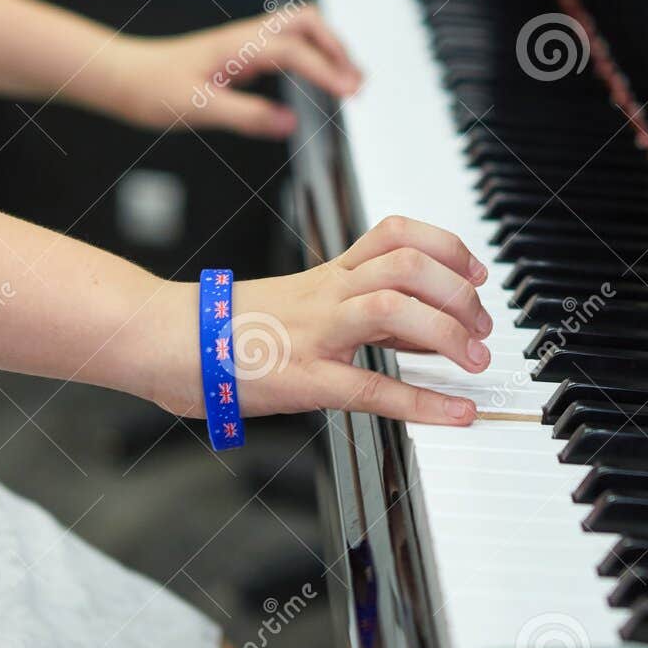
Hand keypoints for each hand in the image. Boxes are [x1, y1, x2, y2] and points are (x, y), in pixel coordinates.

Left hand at [100, 2, 363, 137]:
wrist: (125, 76)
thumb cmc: (152, 89)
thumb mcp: (197, 109)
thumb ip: (246, 116)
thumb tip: (289, 123)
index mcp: (238, 47)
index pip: (296, 52)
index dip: (327, 71)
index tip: (350, 95)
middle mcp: (246, 37)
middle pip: (308, 23)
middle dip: (339, 49)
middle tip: (356, 84)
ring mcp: (246, 43)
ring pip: (301, 30)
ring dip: (329, 50)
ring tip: (350, 82)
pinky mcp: (243, 53)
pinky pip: (288, 45)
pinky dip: (313, 57)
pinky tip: (318, 80)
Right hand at [141, 216, 492, 426]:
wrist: (167, 341)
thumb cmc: (229, 328)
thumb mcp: (300, 304)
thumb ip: (355, 310)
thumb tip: (413, 328)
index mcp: (327, 274)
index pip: (396, 234)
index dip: (447, 246)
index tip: (475, 272)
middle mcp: (327, 293)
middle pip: (407, 262)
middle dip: (459, 290)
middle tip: (481, 324)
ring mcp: (315, 333)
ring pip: (393, 306)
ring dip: (448, 331)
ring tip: (473, 360)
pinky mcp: (303, 378)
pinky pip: (372, 388)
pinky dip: (424, 403)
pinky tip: (455, 413)